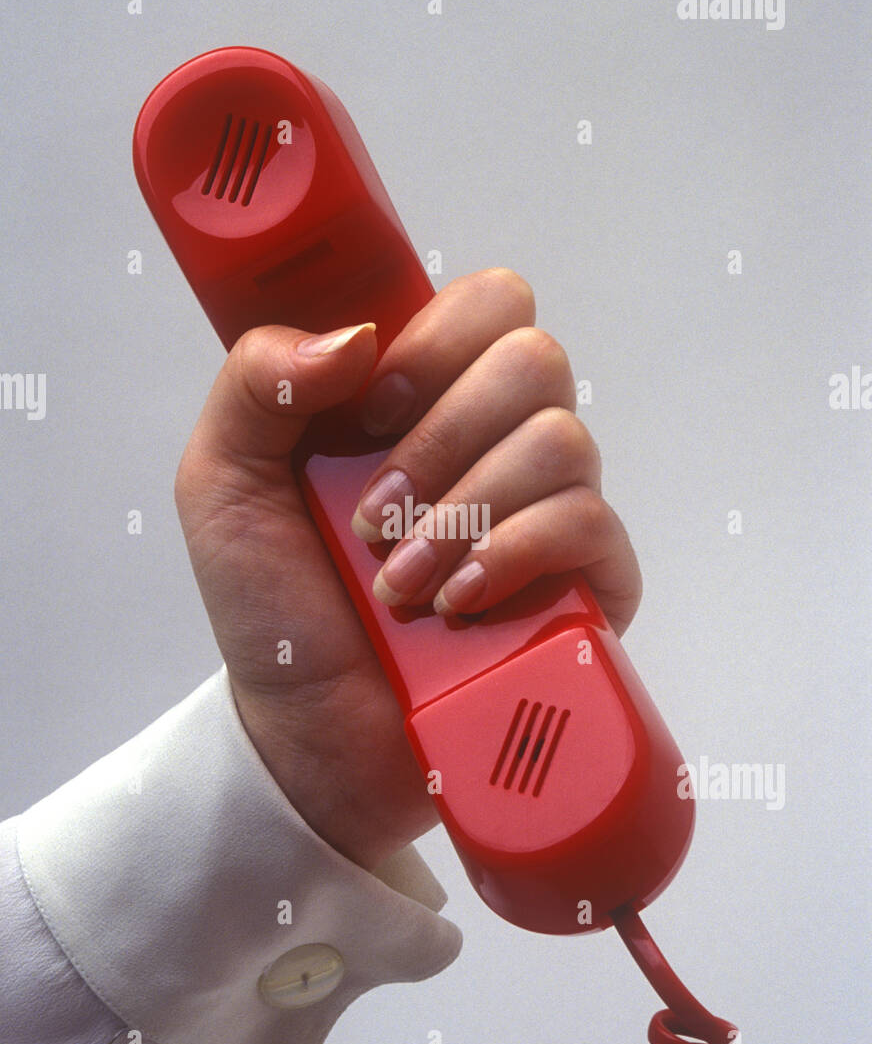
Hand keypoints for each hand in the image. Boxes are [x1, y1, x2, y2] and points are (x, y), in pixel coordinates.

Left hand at [174, 269, 641, 870]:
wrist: (309, 737)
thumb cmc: (275, 610)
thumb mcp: (222, 483)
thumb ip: (257, 382)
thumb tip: (356, 334)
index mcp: (420, 401)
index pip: (487, 306)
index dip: (438, 343)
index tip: (374, 410)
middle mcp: (493, 444)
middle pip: (535, 360)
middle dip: (445, 438)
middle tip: (377, 515)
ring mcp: (545, 513)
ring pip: (564, 441)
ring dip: (468, 510)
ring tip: (402, 583)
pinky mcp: (585, 586)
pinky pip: (593, 524)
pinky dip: (517, 553)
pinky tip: (460, 603)